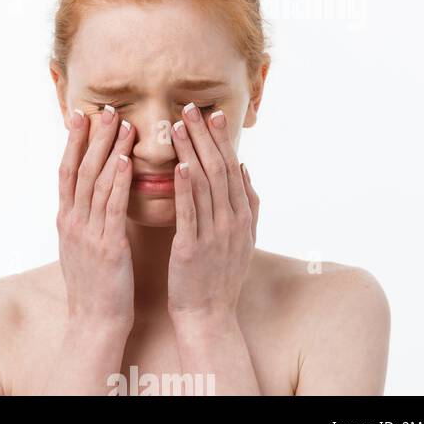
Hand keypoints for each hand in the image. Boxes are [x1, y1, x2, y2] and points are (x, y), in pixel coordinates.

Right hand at [56, 105, 137, 326]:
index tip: (81, 115)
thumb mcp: (84, 249)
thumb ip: (86, 221)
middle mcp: (71, 222)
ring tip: (121, 123)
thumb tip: (91, 200)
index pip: (67, 172)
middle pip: (79, 169)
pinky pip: (112, 207)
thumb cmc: (95, 288)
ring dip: (108, 150)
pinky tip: (126, 160)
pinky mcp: (106, 246)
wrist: (94, 323)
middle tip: (102, 107)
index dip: (73, 142)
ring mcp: (87, 233)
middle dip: (91, 137)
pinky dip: (117, 180)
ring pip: (95, 182)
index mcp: (66, 221)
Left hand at [167, 103, 259, 324]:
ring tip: (177, 126)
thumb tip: (244, 169)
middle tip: (190, 107)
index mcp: (242, 216)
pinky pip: (190, 212)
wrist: (208, 316)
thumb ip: (246, 204)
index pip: (232, 168)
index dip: (222, 139)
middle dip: (205, 136)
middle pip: (220, 168)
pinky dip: (186, 187)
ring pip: (204, 184)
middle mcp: (232, 221)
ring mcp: (215, 234)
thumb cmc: (217, 276)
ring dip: (191, 151)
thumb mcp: (241, 238)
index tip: (212, 113)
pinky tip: (178, 166)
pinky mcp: (193, 248)